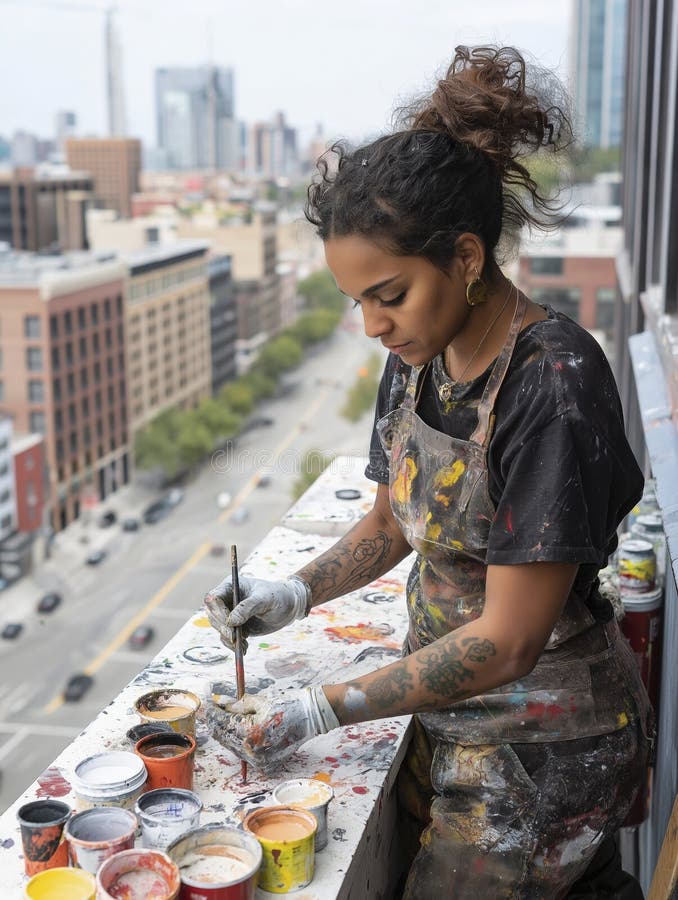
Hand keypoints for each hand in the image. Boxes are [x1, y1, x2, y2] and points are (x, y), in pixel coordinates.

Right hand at [204, 575, 310, 650]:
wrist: (287, 607)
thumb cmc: (277, 597)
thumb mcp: (266, 599)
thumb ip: (249, 607)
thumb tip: (231, 621)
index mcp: (231, 586)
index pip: (214, 597)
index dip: (218, 610)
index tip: (230, 623)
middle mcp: (227, 599)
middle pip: (212, 614)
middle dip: (222, 627)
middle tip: (235, 638)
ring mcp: (229, 614)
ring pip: (218, 628)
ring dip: (228, 639)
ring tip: (244, 644)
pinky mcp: (234, 627)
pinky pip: (226, 638)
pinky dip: (233, 645)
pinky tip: (245, 648)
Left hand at [208, 686, 339, 770]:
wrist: (309, 718)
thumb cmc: (286, 705)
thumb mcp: (259, 701)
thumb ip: (236, 704)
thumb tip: (219, 704)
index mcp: (249, 731)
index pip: (220, 722)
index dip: (212, 712)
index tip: (208, 704)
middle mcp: (251, 750)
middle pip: (223, 737)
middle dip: (217, 722)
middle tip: (215, 709)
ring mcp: (258, 760)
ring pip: (232, 747)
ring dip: (228, 733)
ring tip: (230, 718)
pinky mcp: (265, 765)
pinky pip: (245, 754)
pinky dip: (241, 743)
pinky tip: (244, 730)